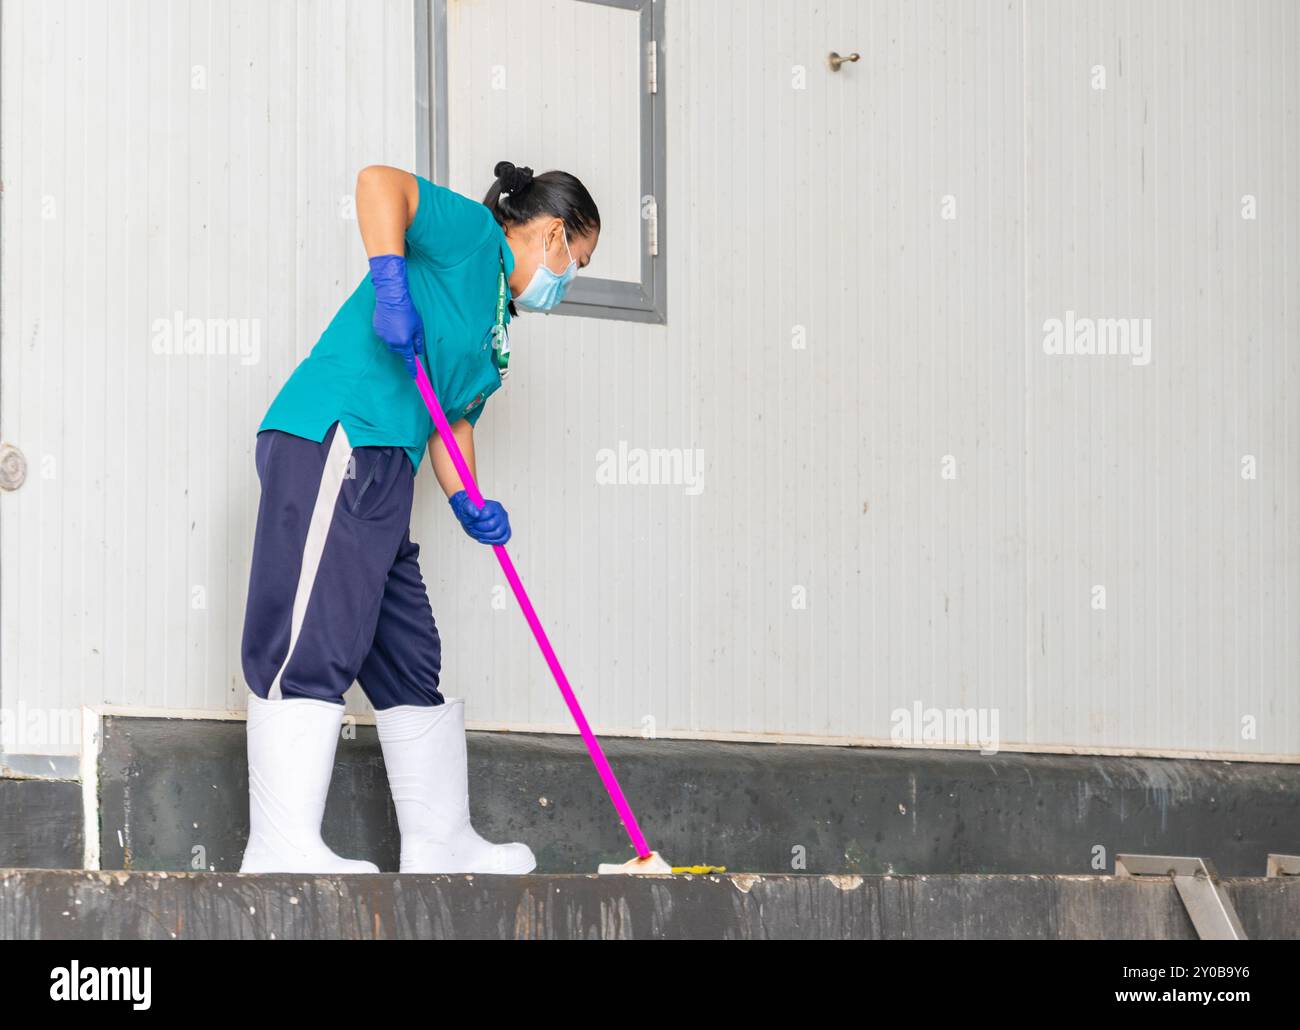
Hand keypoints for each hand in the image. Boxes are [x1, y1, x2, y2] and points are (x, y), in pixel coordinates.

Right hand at [369, 254, 424, 377]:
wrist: (392, 298)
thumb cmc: (408, 311)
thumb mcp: (419, 327)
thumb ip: (419, 342)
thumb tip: (419, 352)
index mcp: (404, 343)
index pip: (409, 360)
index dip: (412, 369)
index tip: (414, 376)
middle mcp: (392, 342)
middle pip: (399, 351)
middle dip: (404, 345)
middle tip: (408, 332)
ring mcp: (383, 336)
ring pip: (391, 343)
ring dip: (396, 337)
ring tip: (399, 323)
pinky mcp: (377, 330)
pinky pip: (385, 335)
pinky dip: (389, 331)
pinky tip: (391, 321)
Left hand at [448, 489, 510, 544]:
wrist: (474, 516)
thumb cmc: (471, 511)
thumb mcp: (466, 507)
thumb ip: (470, 508)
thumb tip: (476, 514)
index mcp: (494, 505)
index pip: (487, 515)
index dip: (477, 520)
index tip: (471, 521)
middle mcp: (502, 513)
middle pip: (492, 525)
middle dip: (480, 529)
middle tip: (473, 528)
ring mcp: (505, 523)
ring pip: (498, 534)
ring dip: (485, 536)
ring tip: (477, 533)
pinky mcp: (505, 531)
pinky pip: (503, 539)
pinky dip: (493, 541)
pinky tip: (483, 539)